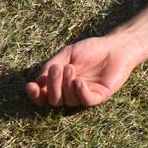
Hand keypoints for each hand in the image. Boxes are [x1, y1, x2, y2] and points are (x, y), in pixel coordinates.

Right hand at [26, 35, 140, 107]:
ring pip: (68, 101)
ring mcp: (84, 95)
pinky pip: (86, 101)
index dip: (35, 95)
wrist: (116, 46)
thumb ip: (51, 65)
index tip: (31, 86)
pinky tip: (79, 81)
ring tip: (71, 68)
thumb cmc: (91, 49)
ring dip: (66, 85)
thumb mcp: (67, 54)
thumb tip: (38, 81)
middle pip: (54, 100)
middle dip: (53, 85)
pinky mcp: (99, 96)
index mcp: (60, 84)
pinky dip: (80, 92)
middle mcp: (71, 92)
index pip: (43, 96)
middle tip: (58, 68)